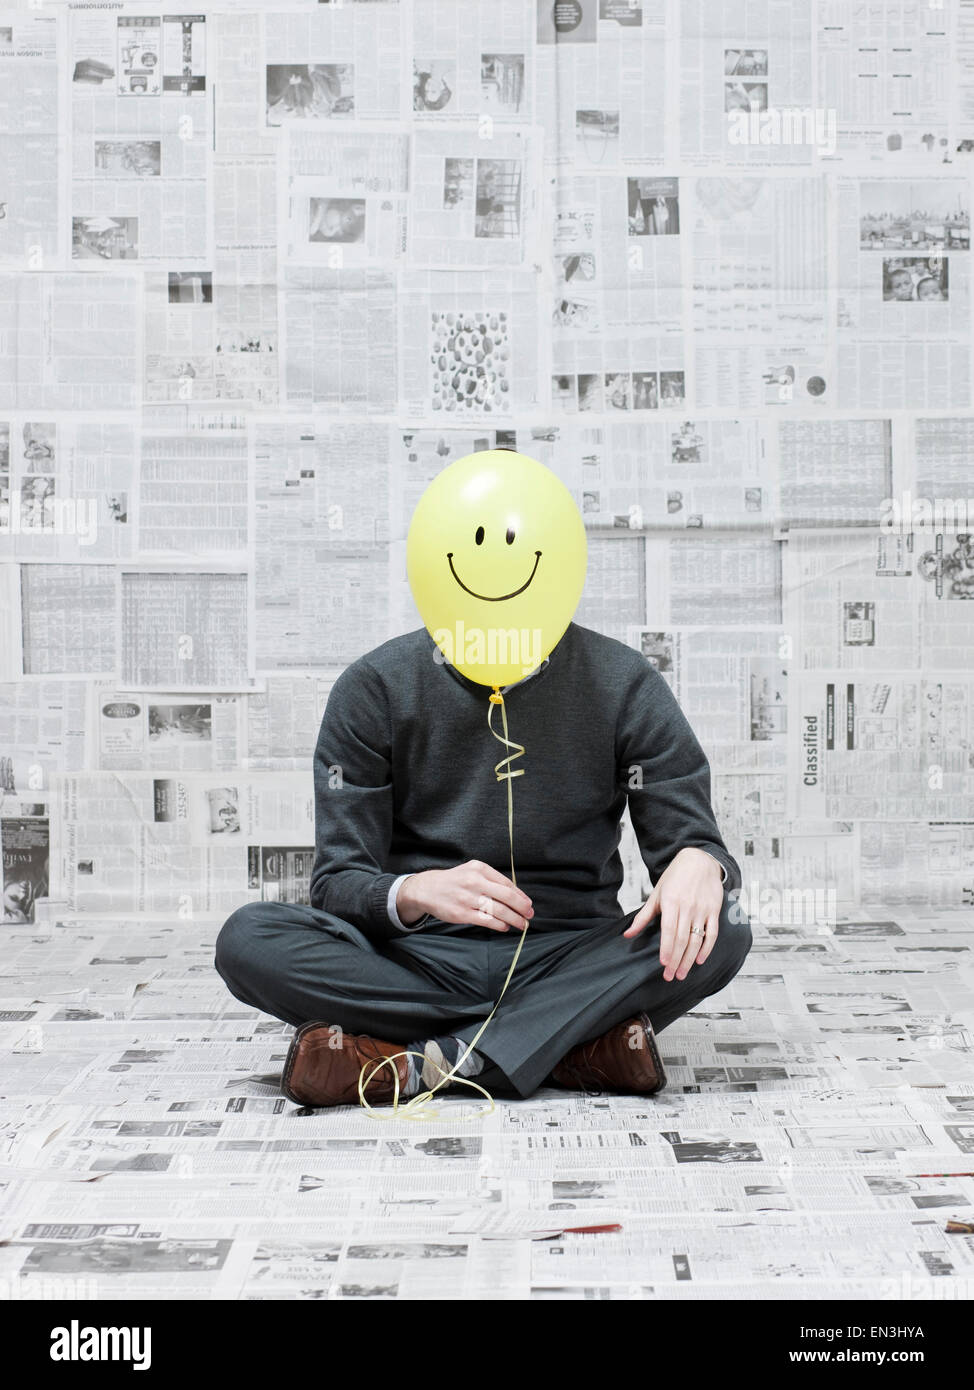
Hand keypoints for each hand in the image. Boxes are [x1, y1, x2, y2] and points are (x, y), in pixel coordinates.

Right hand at [397, 861, 532, 932]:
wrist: (427, 889)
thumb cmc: (454, 881)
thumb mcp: (472, 871)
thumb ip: (491, 880)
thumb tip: (515, 895)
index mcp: (479, 869)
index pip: (506, 883)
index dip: (520, 895)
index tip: (528, 903)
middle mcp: (474, 882)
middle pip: (506, 896)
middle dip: (521, 907)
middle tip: (530, 914)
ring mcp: (468, 898)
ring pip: (498, 910)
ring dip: (514, 919)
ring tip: (522, 924)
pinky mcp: (462, 913)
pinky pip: (487, 920)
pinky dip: (499, 925)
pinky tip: (505, 927)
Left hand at [622, 848, 722, 981]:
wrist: (699, 860)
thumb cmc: (674, 878)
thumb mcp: (656, 894)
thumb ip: (643, 916)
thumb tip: (627, 935)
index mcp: (671, 902)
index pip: (669, 930)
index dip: (666, 948)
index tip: (663, 964)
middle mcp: (688, 907)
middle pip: (682, 938)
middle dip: (676, 960)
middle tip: (671, 976)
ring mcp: (702, 909)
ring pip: (697, 939)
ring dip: (689, 959)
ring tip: (682, 974)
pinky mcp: (714, 911)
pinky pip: (712, 933)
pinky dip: (707, 948)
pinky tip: (699, 960)